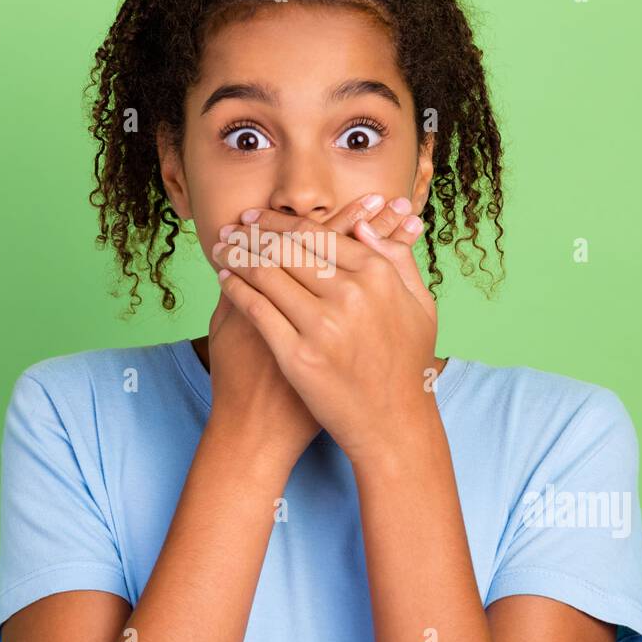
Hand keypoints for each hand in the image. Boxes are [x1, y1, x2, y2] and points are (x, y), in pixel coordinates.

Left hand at [213, 200, 438, 462]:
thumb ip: (396, 260)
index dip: (279, 222)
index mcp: (377, 276)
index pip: (316, 234)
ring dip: (238, 255)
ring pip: (266, 274)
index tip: (258, 217)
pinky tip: (225, 279)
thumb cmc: (407, 364)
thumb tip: (363, 225)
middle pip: (286, 249)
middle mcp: (350, 295)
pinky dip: (236, 288)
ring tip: (222, 248)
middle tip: (232, 227)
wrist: (393, 424)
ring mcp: (322, 326)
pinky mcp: (298, 356)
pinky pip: (256, 309)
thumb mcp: (420, 306)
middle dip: (252, 234)